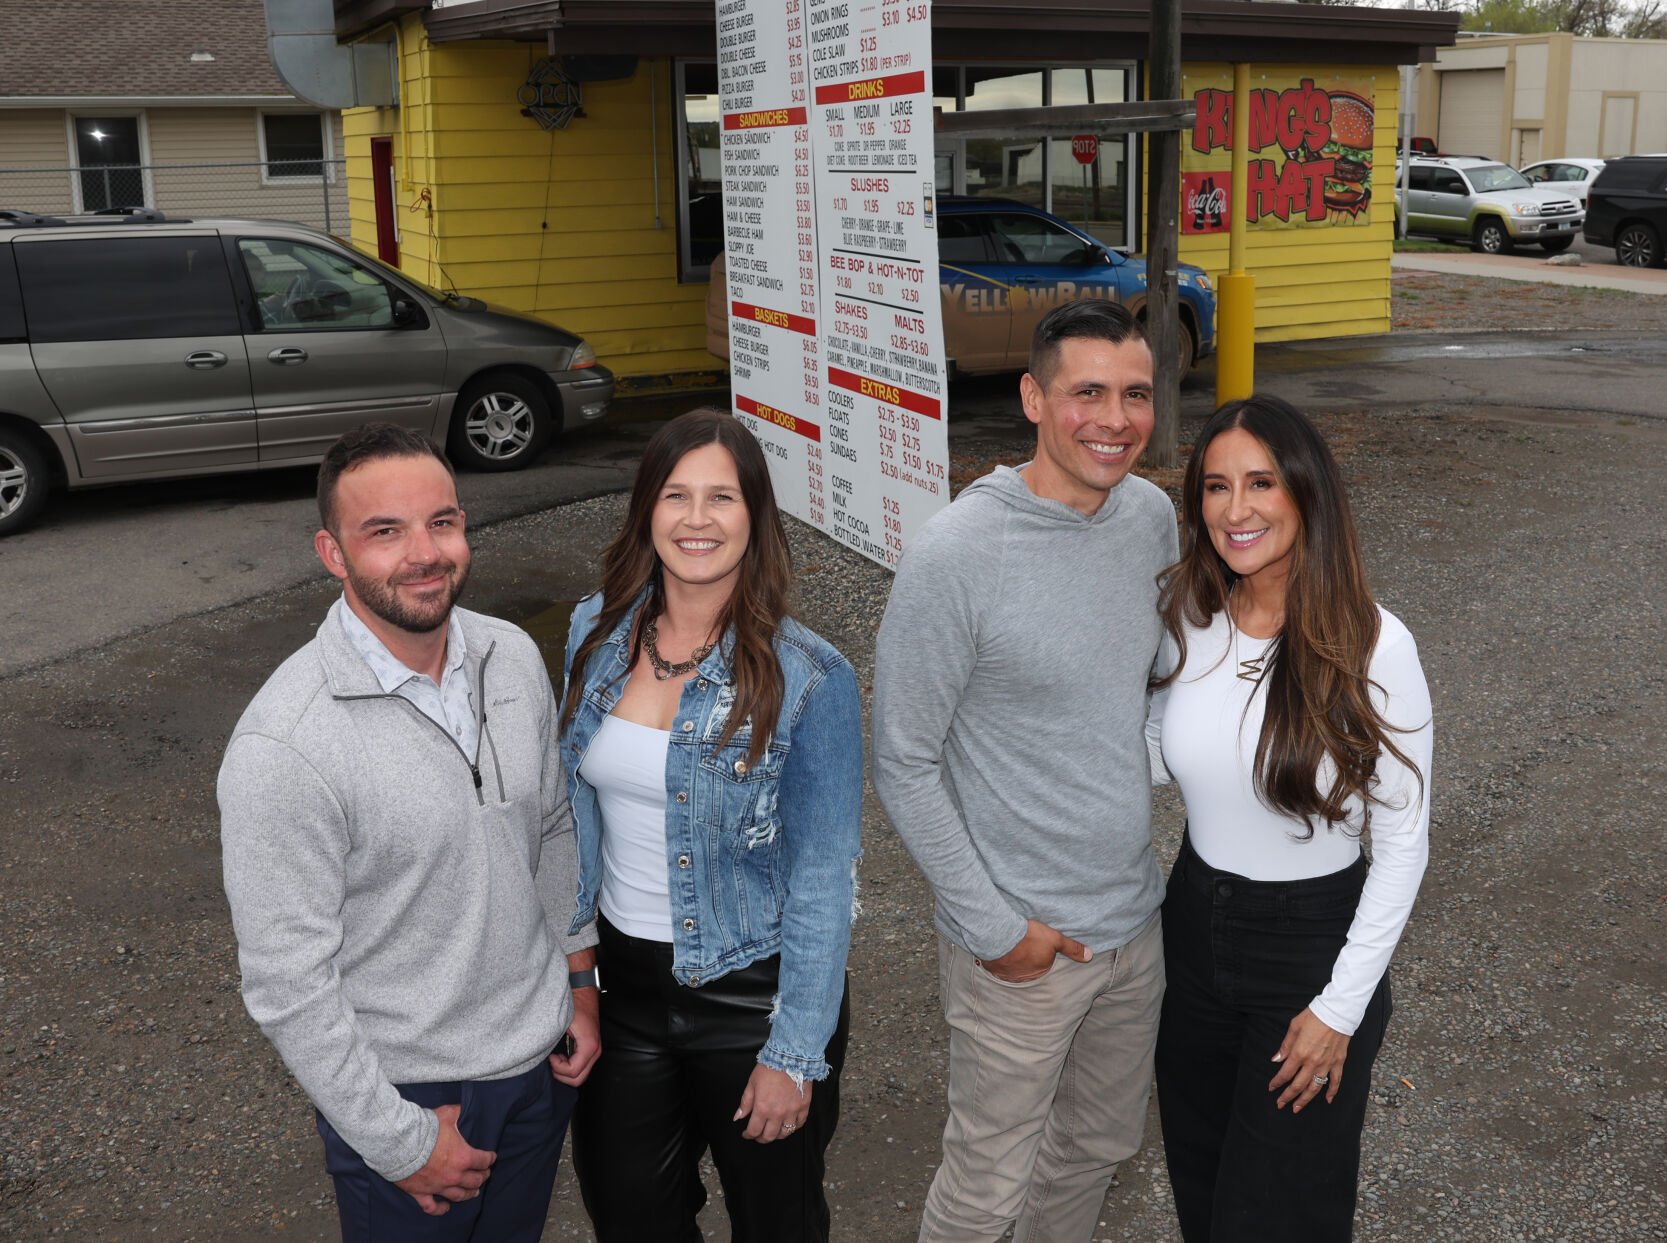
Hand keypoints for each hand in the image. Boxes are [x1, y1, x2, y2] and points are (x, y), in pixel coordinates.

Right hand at [394, 1103, 494, 1214]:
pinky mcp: (421, 1193)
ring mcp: (438, 1186)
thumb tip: (463, 1108)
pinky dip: (440, 1209)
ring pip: (459, 1195)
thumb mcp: (447, 1114)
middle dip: (482, 1177)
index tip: (492, 1157)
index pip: (483, 1160)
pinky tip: (446, 1208)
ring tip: (474, 1192)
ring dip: (469, 1194)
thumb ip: (458, 1112)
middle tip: (485, 1174)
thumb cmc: (425, 1129)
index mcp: (463, 1157)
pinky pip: (432, 1207)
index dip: (490, 1159)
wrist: (399, 1144)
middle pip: (474, 1180)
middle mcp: (453, 1175)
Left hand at [549, 986, 600, 1086]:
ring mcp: (595, 1050)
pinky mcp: (592, 1048)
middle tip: (552, 1062)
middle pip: (579, 1079)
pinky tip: (561, 1056)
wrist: (583, 991)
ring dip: (566, 1072)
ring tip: (555, 1059)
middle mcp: (595, 1050)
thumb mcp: (562, 1023)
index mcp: (589, 1045)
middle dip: (562, 1075)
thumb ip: (554, 1042)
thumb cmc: (573, 1004)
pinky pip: (582, 1066)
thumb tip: (544, 1057)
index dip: (558, 1068)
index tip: (550, 1056)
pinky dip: (570, 1067)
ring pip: (581, 1075)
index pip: (573, 1072)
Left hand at [734, 1066, 811, 1142]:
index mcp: (763, 1108)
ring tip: (773, 1131)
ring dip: (777, 1135)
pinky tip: (789, 1125)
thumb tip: (738, 1117)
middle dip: (761, 1138)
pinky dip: (793, 1128)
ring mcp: (792, 1112)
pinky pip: (799, 1124)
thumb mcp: (752, 1083)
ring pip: (785, 1133)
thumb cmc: (771, 1068)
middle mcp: (777, 1113)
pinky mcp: (804, 1107)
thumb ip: (745, 1103)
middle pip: (769, 1136)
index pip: (754, 1130)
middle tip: (758, 1135)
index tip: (746, 1133)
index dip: (748, 1135)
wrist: (791, 1057)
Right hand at [977, 919, 1091, 982]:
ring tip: (1013, 951)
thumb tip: (1089, 956)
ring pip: (1012, 971)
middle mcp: (1024, 978)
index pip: (1045, 968)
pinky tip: (1000, 952)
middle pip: (1028, 971)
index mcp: (1040, 972)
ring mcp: (1007, 975)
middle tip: (1026, 950)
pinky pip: (998, 968)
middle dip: (1028, 963)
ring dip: (1013, 963)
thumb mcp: (1055, 939)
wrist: (999, 935)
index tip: (1038, 950)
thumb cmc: (1028, 937)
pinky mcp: (992, 968)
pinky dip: (1000, 961)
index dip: (1043, 958)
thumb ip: (1072, 948)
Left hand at [1268, 1007, 1349, 1112]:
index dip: (1277, 1082)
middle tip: (1280, 1104)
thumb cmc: (1314, 1017)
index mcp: (1300, 1053)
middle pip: (1298, 1085)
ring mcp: (1327, 1064)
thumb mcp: (1294, 1027)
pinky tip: (1327, 1100)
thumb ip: (1285, 1045)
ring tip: (1297, 1108)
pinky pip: (1335, 1081)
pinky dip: (1332, 1092)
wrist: (1337, 1012)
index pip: (1285, 1073)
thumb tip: (1276, 1059)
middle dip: (1288, 1096)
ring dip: (1305, 1100)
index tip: (1271, 1088)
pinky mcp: (1339, 1063)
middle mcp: (1313, 1062)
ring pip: (1315, 1087)